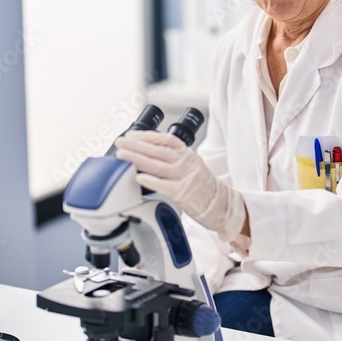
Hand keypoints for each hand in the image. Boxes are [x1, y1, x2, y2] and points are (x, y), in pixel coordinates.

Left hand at [114, 130, 245, 241]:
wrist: (221, 205)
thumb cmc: (203, 187)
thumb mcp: (191, 165)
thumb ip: (172, 159)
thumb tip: (147, 154)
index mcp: (188, 154)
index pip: (166, 140)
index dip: (147, 136)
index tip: (131, 136)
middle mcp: (187, 163)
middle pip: (158, 151)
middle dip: (136, 145)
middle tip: (120, 143)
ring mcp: (186, 177)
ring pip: (158, 165)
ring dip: (137, 159)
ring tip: (122, 156)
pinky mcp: (184, 193)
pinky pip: (164, 185)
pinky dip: (151, 180)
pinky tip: (138, 177)